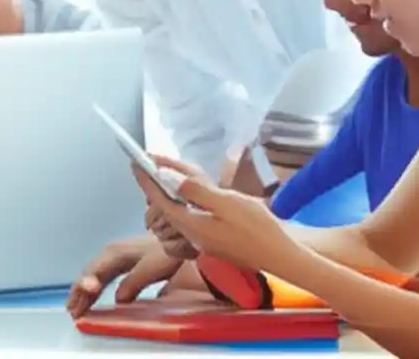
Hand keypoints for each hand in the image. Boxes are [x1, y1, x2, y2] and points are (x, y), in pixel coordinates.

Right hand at [66, 235, 182, 318]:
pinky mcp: (122, 257)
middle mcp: (110, 252)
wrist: (177, 234)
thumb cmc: (165, 250)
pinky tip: (93, 291)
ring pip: (94, 273)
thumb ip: (133, 283)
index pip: (92, 274)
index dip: (83, 290)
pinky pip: (101, 272)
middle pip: (89, 274)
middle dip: (79, 293)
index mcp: (114, 254)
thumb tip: (118, 299)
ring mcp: (115, 253)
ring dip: (84, 290)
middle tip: (72, 312)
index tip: (78, 306)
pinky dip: (94, 284)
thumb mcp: (151, 268)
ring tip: (77, 306)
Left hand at [135, 155, 303, 275]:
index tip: (134, 163)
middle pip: (167, 206)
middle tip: (150, 162)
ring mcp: (203, 240)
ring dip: (171, 192)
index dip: (146, 181)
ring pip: (179, 212)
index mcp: (192, 226)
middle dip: (156, 184)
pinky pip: (192, 217)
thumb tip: (168, 178)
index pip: (160, 200)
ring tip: (166, 172)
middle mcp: (193, 235)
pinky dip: (186, 202)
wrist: (283, 257)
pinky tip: (190, 193)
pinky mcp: (214, 241)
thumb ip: (196, 191)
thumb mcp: (227, 203)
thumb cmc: (259, 229)